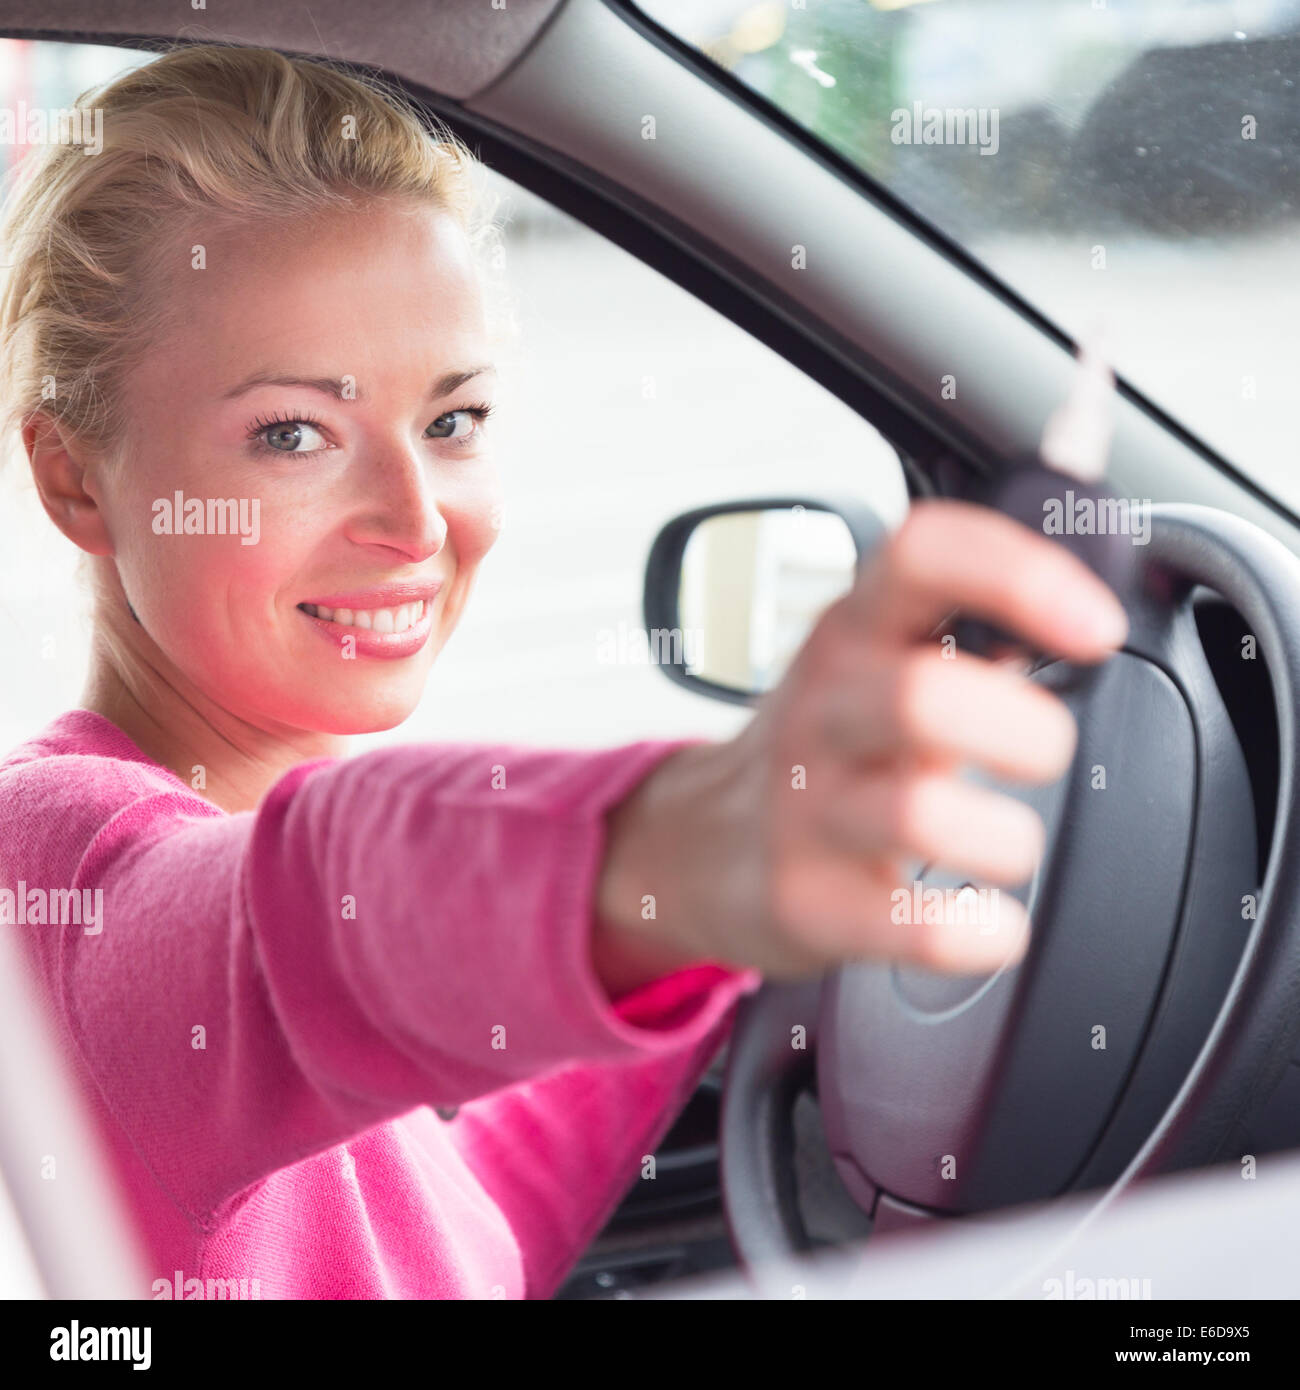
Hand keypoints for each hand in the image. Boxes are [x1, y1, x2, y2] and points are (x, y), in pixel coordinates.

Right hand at [594, 499, 1128, 987]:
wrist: (701, 843)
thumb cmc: (821, 746)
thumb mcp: (871, 659)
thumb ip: (964, 624)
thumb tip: (1079, 607)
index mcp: (852, 633)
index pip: (921, 558)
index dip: (1018, 578)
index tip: (1092, 626)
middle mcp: (822, 710)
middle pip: (922, 695)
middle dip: (1024, 730)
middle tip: (1042, 753)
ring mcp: (803, 808)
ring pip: (916, 814)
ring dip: (1002, 839)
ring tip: (1006, 845)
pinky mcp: (804, 900)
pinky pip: (908, 925)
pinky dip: (975, 931)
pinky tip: (986, 922)